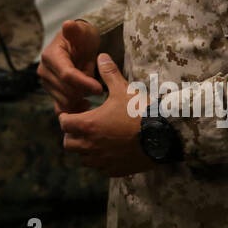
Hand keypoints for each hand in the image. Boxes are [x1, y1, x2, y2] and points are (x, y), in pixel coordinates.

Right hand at [38, 19, 103, 113]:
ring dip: (81, 98)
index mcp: (50, 56)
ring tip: (93, 92)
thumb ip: (75, 31)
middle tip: (100, 87)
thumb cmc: (83, 39)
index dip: (84, 83)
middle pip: (66, 90)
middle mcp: (44, 70)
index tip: (100, 88)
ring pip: (65, 101)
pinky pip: (62, 107)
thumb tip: (67, 24)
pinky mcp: (51, 93)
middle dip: (84, 91)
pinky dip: (74, 109)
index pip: (67, 75)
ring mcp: (46, 83)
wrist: (79, 47)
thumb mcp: (83, 32)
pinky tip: (86, 104)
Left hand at [58, 54, 153, 175]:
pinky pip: (100, 168)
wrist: (164, 136)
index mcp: (88, 125)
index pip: (63, 123)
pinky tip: (111, 150)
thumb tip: (101, 56)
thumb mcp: (124, 89)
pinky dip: (101, 161)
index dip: (67, 116)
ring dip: (85, 149)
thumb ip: (109, 73)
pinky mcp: (114, 171)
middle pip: (68, 143)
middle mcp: (90, 146)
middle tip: (84, 125)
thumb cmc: (140, 112)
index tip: (75, 112)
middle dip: (73, 134)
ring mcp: (102, 161)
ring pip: (82, 158)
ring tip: (97, 138)